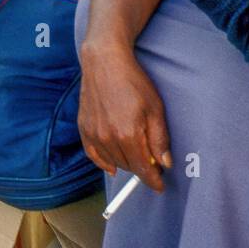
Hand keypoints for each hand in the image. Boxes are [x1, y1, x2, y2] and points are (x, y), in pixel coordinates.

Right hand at [78, 42, 171, 190]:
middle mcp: (108, 138)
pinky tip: (112, 164)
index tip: (160, 185)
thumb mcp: (155, 108)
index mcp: (128, 134)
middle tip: (152, 162)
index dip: (153, 180)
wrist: (105, 62)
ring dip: (125, 162)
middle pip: (129, 167)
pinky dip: (104, 163)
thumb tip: (165, 164)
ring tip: (135, 152)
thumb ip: (159, 139)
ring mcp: (94, 134)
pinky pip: (94, 156)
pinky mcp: (83, 129)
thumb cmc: (133, 81)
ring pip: (113, 163)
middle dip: (142, 168)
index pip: (143, 170)